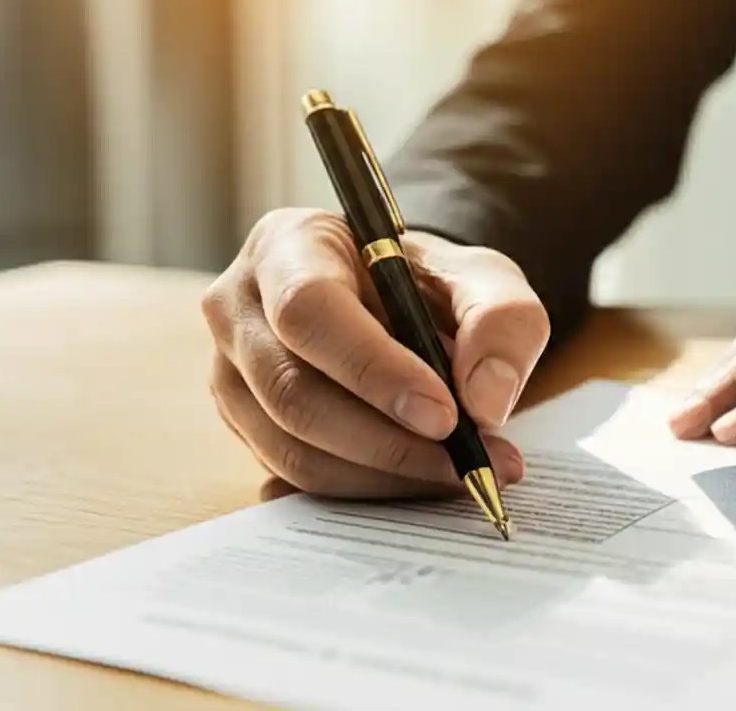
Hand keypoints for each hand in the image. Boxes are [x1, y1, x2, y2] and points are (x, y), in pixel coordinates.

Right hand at [203, 208, 549, 496]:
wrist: (405, 307)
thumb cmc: (432, 284)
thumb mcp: (486, 279)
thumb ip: (502, 322)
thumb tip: (485, 401)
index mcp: (288, 245)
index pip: (309, 310)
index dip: (374, 370)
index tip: (445, 415)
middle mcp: (240, 306)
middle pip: (292, 391)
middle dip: (388, 440)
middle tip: (470, 461)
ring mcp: (232, 372)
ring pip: (293, 447)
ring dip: (386, 473)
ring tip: (464, 471)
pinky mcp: (246, 427)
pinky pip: (298, 477)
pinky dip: (368, 489)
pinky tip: (425, 479)